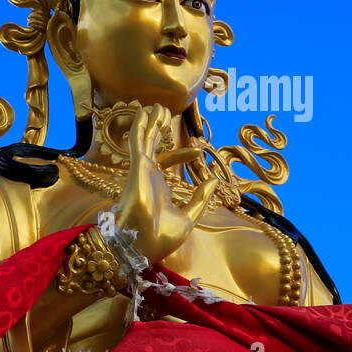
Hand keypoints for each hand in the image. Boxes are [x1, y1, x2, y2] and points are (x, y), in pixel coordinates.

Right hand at [113, 103, 217, 263]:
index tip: (198, 150)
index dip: (182, 154)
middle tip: (165, 111)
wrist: (141, 246)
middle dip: (159, 129)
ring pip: (145, 140)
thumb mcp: (189, 217)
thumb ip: (200, 198)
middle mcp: (149, 176)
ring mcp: (142, 171)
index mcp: (160, 188)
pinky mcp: (137, 168)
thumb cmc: (160, 237)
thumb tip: (214, 180)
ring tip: (155, 105)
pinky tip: (143, 112)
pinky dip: (140, 127)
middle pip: (153, 146)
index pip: (168, 163)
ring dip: (150, 122)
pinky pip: (138, 142)